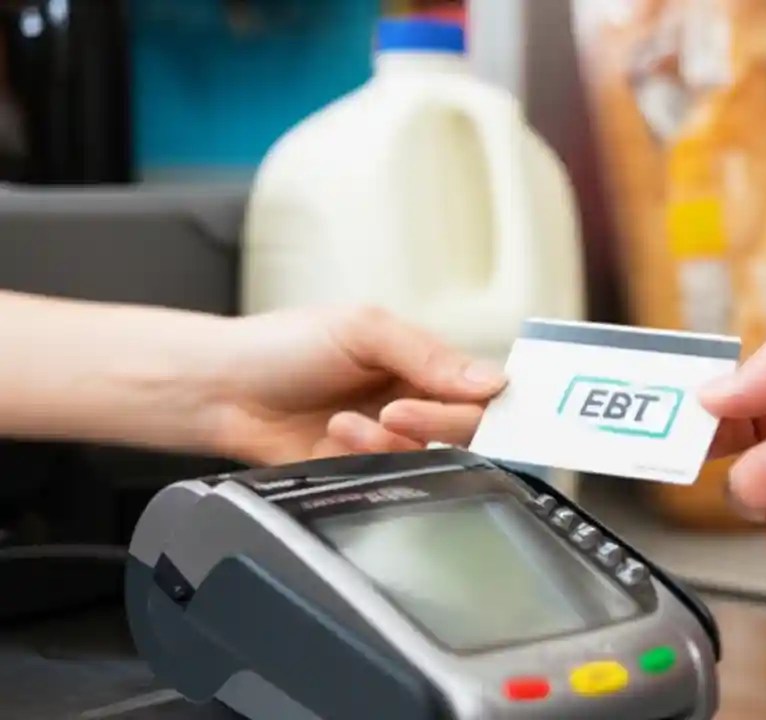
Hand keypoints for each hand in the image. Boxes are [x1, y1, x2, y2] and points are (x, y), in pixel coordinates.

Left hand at [207, 306, 505, 464]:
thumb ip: (429, 356)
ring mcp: (393, 438)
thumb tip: (493, 382)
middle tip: (397, 411)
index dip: (492, 398)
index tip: (484, 404)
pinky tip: (336, 436)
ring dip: (393, 441)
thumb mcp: (363, 330)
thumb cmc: (284, 346)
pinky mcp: (367, 471)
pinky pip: (395, 477)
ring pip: (433, 456)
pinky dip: (369, 457)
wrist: (221, 390)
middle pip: (469, 427)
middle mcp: (417, 400)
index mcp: (424, 361)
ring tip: (347, 422)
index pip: (484, 386)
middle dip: (438, 422)